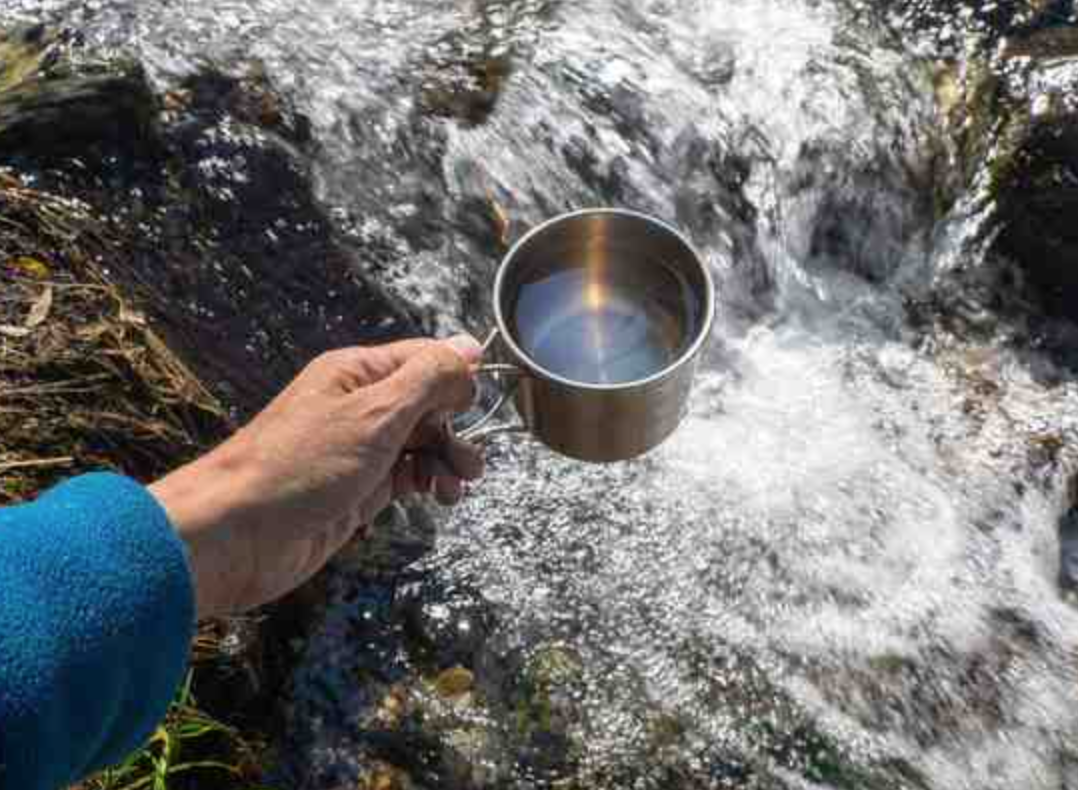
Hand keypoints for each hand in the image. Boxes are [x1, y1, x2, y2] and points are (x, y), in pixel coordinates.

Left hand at [150, 336, 483, 618]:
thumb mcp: (375, 413)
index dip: (456, 380)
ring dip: (445, 460)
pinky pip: (403, 476)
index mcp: (356, 373)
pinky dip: (425, 483)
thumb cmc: (299, 466)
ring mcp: (356, 450)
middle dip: (454, 429)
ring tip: (456, 487)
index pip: (423, 360)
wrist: (236, 536)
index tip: (476, 407)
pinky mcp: (355, 490)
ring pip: (419, 444)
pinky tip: (436, 496)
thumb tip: (469, 348)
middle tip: (469, 465)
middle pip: (427, 405)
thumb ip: (427, 379)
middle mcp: (357, 406)